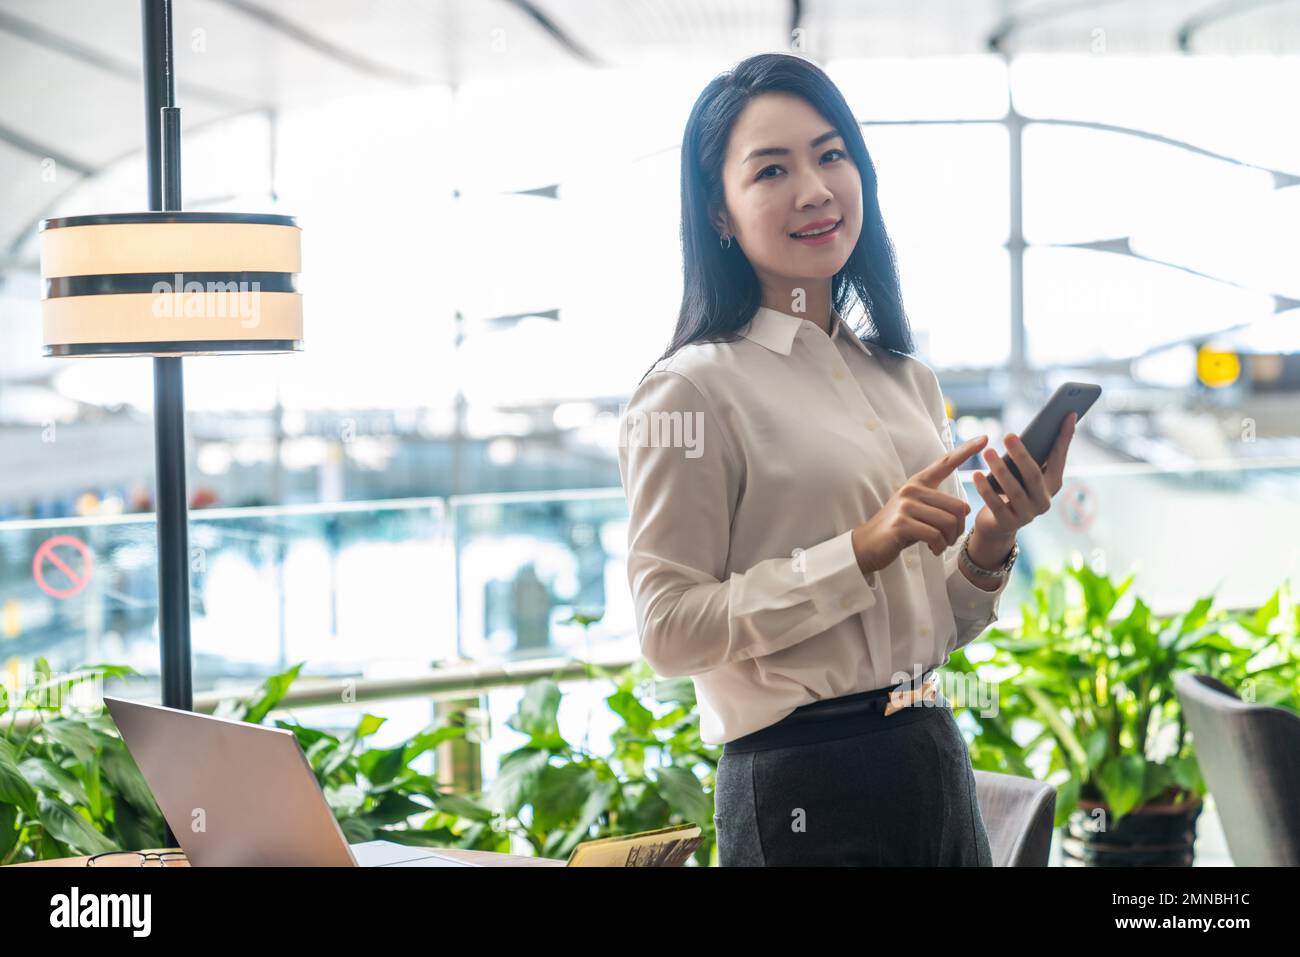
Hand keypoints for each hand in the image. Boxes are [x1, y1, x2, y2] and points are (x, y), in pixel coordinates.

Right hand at [852, 434, 986, 575]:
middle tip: (950, 540)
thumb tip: (966, 508)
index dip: (966, 451)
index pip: (945, 463)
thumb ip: (940, 506)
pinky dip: (939, 547)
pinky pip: (935, 535)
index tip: (985, 438)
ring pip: (948, 522)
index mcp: (918, 483)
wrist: (867, 545)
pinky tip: (932, 550)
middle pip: (957, 506)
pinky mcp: (902, 524)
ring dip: (949, 540)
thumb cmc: (899, 529)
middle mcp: (912, 490)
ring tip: (940, 545)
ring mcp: (905, 506)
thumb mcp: (919, 512)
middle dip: (959, 529)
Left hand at [972, 412, 1077, 537]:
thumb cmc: (1010, 490)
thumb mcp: (1022, 474)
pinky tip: (975, 475)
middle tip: (1007, 435)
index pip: (1059, 457)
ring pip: (1014, 490)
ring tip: (987, 452)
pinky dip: (986, 489)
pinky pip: (996, 505)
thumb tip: (1041, 425)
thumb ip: (1032, 455)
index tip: (1068, 413)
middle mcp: (1044, 500)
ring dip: (1000, 470)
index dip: (1064, 436)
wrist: (997, 525)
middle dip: (1021, 454)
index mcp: (1052, 484)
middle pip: (1033, 475)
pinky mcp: (1008, 524)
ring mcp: (1027, 514)